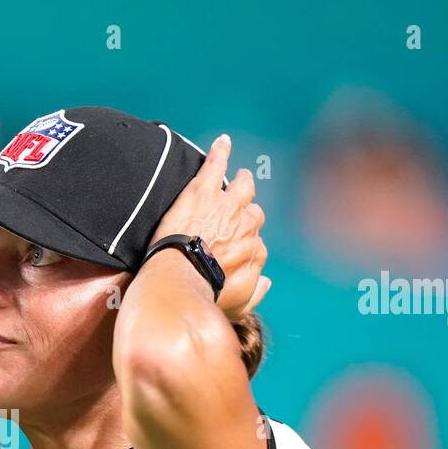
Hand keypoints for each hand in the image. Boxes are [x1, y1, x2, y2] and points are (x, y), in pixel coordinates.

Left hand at [148, 134, 270, 317]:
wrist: (181, 279)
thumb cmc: (206, 296)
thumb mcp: (237, 305)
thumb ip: (255, 293)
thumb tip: (266, 281)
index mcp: (253, 251)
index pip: (255, 242)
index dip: (243, 242)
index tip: (232, 246)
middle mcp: (246, 225)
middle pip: (252, 213)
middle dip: (245, 212)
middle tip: (233, 212)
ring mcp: (226, 205)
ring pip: (242, 186)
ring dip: (240, 181)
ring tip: (237, 177)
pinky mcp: (205, 191)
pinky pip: (217, 164)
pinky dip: (221, 152)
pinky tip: (222, 142)